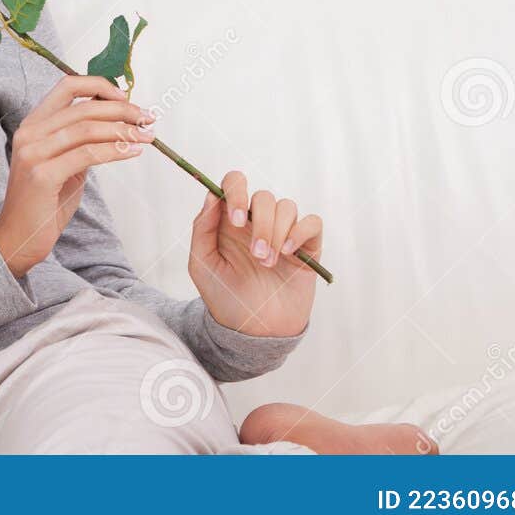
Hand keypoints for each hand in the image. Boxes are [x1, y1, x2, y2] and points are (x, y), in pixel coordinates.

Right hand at [0, 76, 154, 276]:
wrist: (19, 238)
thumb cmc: (45, 202)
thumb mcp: (63, 162)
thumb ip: (80, 139)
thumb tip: (115, 118)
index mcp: (33, 124)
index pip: (67, 86)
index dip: (99, 85)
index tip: (126, 96)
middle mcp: (29, 133)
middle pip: (84, 107)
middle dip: (122, 110)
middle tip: (147, 118)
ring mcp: (33, 153)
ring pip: (87, 129)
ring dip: (123, 130)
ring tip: (146, 136)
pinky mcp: (42, 175)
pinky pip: (87, 154)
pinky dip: (115, 150)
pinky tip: (132, 152)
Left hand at [187, 169, 321, 338]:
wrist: (254, 331)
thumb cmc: (225, 297)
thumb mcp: (202, 265)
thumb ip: (202, 228)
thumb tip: (212, 196)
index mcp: (230, 221)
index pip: (235, 183)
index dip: (236, 191)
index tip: (236, 220)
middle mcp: (257, 221)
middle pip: (263, 196)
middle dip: (260, 224)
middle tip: (257, 255)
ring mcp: (283, 233)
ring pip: (287, 207)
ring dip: (277, 234)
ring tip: (268, 263)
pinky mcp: (306, 247)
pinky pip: (312, 222)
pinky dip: (300, 232)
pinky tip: (289, 254)